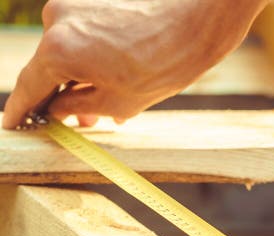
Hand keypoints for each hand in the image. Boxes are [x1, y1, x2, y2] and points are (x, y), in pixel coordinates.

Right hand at [2, 0, 267, 128]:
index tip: (14, 126)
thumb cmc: (164, 64)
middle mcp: (55, 20)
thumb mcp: (117, 102)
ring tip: (102, 105)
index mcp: (58, 50)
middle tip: (78, 124)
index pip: (29, 87)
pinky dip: (89, 57)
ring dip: (78, 78)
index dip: (22, 111)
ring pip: (64, 51)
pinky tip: (111, 76)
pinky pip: (79, 35)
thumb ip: (76, 109)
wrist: (196, 22)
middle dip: (62, 98)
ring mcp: (71, 4)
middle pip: (47, 68)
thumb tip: (57, 110)